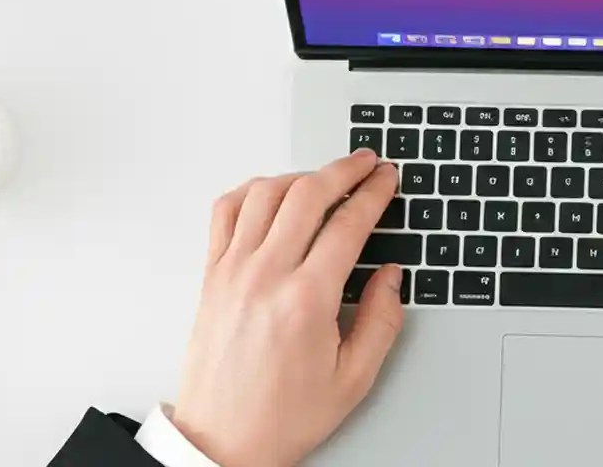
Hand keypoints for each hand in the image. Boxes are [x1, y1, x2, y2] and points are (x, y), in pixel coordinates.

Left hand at [172, 150, 401, 466]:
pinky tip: (272, 193)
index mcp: (306, 301)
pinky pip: (226, 212)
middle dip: (344, 169)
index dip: (374, 193)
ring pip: (266, 194)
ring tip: (325, 176)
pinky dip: (252, 191)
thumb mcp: (353, 378)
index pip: (348, 224)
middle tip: (366, 163)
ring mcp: (232, 272)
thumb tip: (391, 276)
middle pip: (307, 194)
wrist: (222, 441)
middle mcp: (265, 277)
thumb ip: (381, 320)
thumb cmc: (281, 416)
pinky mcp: (211, 276)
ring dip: (301, 175)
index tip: (387, 179)